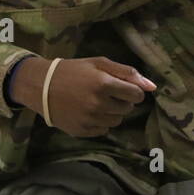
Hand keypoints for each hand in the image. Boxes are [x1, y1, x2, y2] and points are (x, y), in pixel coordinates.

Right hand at [11, 56, 156, 137]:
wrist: (41, 86)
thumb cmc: (74, 71)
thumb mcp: (100, 63)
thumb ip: (127, 73)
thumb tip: (153, 87)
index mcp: (104, 84)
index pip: (136, 95)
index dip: (133, 91)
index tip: (124, 88)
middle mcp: (98, 104)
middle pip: (128, 109)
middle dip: (122, 101)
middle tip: (107, 93)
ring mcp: (89, 120)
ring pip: (117, 121)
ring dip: (113, 112)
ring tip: (98, 102)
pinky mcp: (81, 131)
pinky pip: (103, 130)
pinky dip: (100, 122)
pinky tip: (89, 112)